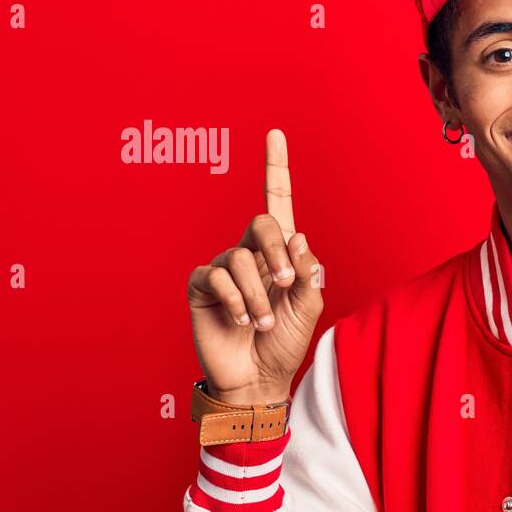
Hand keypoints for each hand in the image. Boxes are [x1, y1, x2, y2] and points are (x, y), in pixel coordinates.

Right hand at [186, 129, 323, 405]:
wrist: (258, 378)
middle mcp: (252, 253)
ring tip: (264, 320)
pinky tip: (242, 319)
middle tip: (287, 283)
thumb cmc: (285, 343)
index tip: (275, 133)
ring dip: (259, 292)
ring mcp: (224, 268)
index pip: (278, 203)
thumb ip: (309, 272)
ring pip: (240, 257)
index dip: (276, 168)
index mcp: (281, 252)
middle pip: (261, 222)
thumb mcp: (309, 307)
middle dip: (276, 251)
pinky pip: (216, 276)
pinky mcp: (202, 287)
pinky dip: (235, 299)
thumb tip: (297, 237)